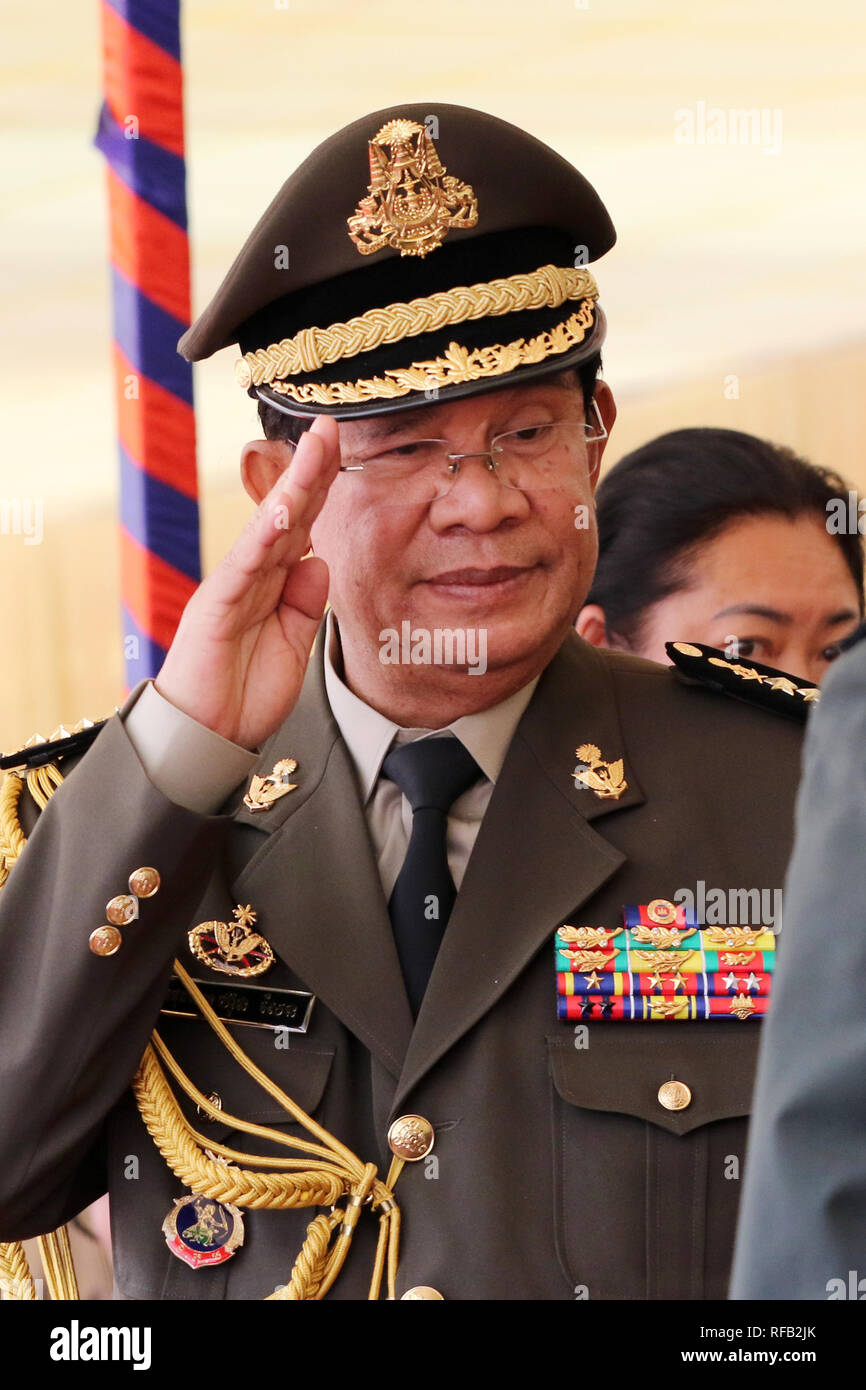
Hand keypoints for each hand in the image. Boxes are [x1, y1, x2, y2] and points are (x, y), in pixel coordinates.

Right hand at [156, 416, 339, 747]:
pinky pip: (246, 564)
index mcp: (271, 583)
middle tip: (333, 425)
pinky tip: (286, 507)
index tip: (343, 448)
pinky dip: (266, 534)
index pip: (301, 526)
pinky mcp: (218, 606)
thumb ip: (307, 603)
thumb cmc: (245, 691)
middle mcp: (252, 575)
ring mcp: (234, 586)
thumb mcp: (293, 643)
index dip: (322, 488)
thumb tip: (320, 561)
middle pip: (288, 513)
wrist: (208, 735)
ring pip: (269, 527)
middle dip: (312, 469)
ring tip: (317, 447)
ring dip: (294, 485)